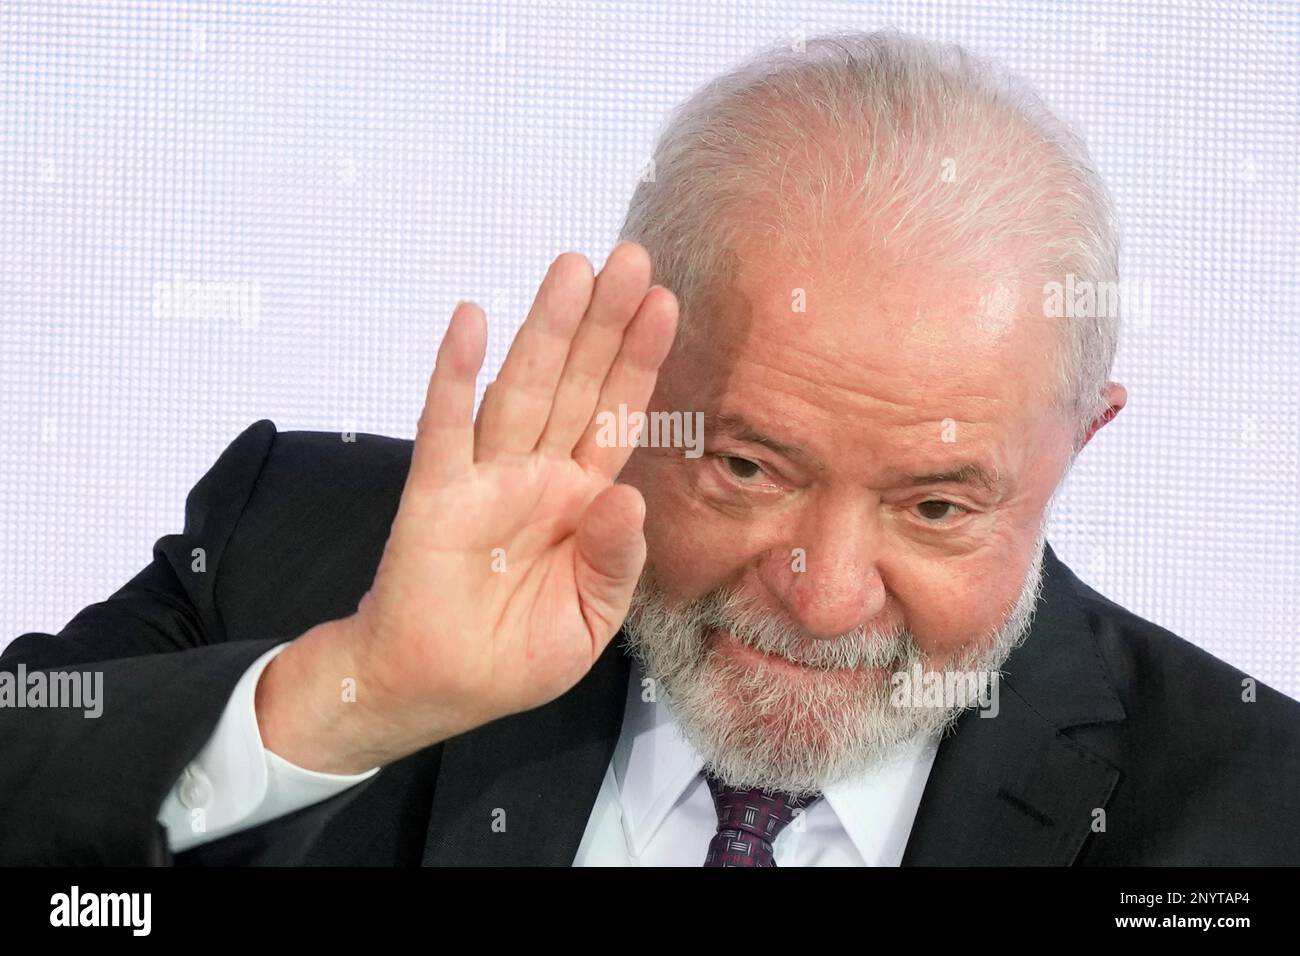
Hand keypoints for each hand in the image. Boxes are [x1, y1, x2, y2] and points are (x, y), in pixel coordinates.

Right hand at [256, 243, 677, 771]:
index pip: (617, 416)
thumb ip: (615, 561)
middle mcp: (538, 474)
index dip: (640, 361)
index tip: (666, 304)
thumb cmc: (516, 656)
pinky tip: (471, 321)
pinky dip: (455, 373)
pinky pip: (446, 426)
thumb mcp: (590, 620)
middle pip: (575, 384)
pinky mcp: (435, 494)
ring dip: (546, 329)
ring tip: (572, 268)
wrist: (437, 689)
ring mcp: (487, 478)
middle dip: (603, 323)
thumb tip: (626, 499)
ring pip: (522, 389)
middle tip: (630, 259)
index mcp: (582, 500)